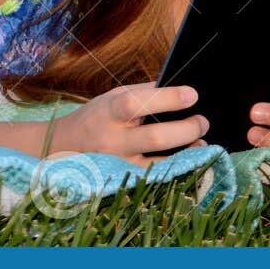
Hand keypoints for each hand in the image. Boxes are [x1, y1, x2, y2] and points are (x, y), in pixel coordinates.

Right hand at [46, 82, 208, 166]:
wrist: (67, 145)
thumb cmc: (97, 116)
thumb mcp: (113, 96)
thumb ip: (144, 92)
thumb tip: (179, 87)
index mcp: (110, 112)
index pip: (138, 103)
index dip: (167, 98)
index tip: (192, 94)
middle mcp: (114, 140)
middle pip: (155, 138)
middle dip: (187, 129)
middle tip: (202, 121)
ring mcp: (120, 164)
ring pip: (159, 164)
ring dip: (187, 153)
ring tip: (201, 141)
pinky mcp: (126, 180)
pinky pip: (157, 177)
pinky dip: (177, 167)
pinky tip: (190, 159)